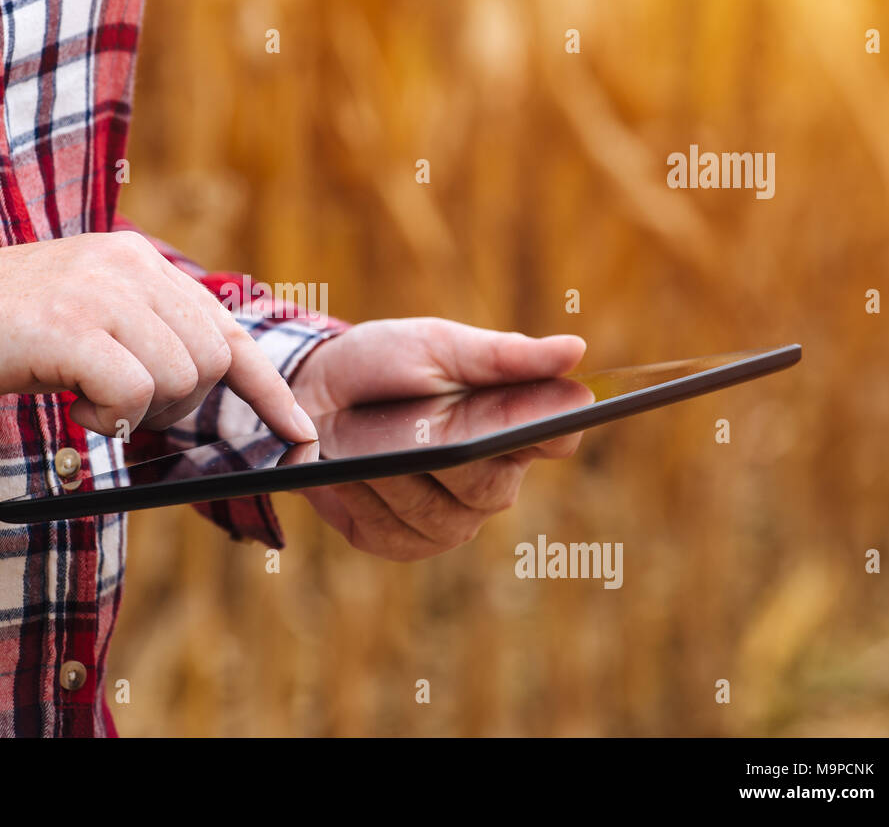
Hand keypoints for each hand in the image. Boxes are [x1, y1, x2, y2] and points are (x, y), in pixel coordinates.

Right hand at [0, 233, 318, 441]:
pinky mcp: (69, 326)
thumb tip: (211, 378)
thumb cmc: (1, 333)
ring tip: (80, 393)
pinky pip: (132, 395)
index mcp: (137, 259)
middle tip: (114, 401)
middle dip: (176, 404)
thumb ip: (146, 330)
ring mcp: (98, 291)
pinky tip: (66, 402)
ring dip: (135, 411)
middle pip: (209, 362)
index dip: (267, 387)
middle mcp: (126, 264)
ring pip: (179, 381)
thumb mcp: (87, 316)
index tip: (298, 433)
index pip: (228, 327)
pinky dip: (105, 418)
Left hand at [290, 318, 587, 559]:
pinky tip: (345, 475)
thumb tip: (575, 350)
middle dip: (450, 456)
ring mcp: (448, 520)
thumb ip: (501, 356)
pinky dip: (366, 501)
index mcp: (513, 429)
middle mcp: (490, 483)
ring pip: (442, 517)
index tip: (539, 425)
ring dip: (399, 479)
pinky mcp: (399, 541)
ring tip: (364, 446)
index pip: (556, 438)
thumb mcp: (437, 347)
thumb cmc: (385, 365)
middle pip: (492, 487)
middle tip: (417, 426)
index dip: (552, 434)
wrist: (313, 393)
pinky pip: (393, 533)